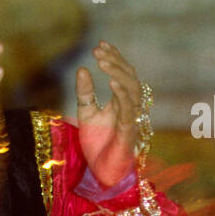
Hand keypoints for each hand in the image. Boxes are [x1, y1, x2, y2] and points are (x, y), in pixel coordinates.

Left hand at [75, 41, 145, 187]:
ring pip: (133, 89)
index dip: (115, 58)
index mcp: (121, 100)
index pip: (122, 73)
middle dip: (115, 61)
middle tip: (98, 50)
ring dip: (118, 73)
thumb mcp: (86, 112)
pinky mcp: (129, 130)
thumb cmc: (97, 143)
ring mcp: (132, 117)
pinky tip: (111, 81)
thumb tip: (81, 69)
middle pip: (130, 77)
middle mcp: (130, 106)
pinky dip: (122, 93)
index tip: (101, 44)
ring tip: (102, 62)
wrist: (101, 171)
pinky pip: (129, 108)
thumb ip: (85, 92)